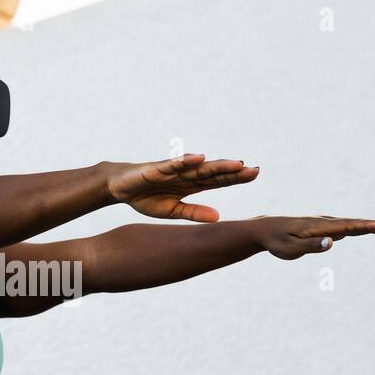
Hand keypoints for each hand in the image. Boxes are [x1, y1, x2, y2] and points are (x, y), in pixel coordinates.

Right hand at [104, 154, 258, 222]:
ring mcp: (173, 170)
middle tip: (255, 170)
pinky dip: (186, 160)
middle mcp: (186, 174)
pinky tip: (201, 158)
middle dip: (234, 172)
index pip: (218, 181)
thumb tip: (218, 217)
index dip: (235, 178)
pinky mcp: (157, 167)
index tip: (254, 175)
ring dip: (217, 165)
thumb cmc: (146, 197)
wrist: (120, 187)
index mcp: (191, 185)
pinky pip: (174, 163)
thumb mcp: (172, 211)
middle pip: (214, 173)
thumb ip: (194, 212)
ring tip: (236, 164)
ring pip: (199, 167)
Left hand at [250, 215, 374, 258]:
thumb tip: (332, 242)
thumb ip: (311, 246)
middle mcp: (325, 222)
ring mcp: (325, 224)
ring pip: (353, 224)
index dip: (369, 226)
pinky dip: (360, 226)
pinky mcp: (323, 228)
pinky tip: (368, 229)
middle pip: (356, 223)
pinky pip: (346, 226)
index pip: (349, 226)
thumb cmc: (276, 241)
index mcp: (320, 227)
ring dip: (372, 225)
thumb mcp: (290, 248)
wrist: (264, 230)